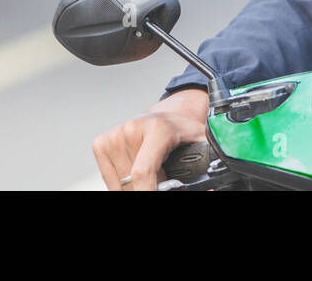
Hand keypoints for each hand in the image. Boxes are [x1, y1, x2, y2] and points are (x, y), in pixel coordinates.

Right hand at [92, 88, 210, 190]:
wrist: (168, 116)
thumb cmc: (182, 133)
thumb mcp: (200, 147)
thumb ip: (203, 168)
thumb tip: (209, 187)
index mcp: (158, 128)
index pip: (143, 172)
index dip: (148, 191)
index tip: (155, 194)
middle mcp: (132, 128)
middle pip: (132, 182)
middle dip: (149, 188)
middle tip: (164, 182)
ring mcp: (115, 135)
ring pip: (120, 185)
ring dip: (137, 187)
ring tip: (154, 176)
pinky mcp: (102, 143)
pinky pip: (110, 180)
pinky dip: (123, 185)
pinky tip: (137, 174)